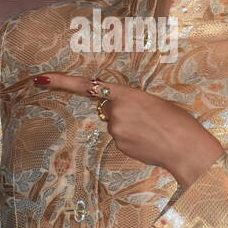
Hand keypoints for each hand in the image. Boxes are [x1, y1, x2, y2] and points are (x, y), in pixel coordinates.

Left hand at [35, 73, 223, 188]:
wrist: (187, 149)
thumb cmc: (178, 121)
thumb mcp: (155, 102)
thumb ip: (132, 102)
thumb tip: (120, 112)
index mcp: (127, 94)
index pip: (87, 86)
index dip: (62, 82)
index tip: (41, 78)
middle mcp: (116, 112)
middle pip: (109, 108)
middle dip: (123, 111)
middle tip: (149, 118)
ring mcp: (116, 132)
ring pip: (116, 125)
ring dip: (131, 127)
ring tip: (154, 131)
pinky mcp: (120, 146)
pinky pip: (122, 139)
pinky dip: (133, 139)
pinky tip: (150, 142)